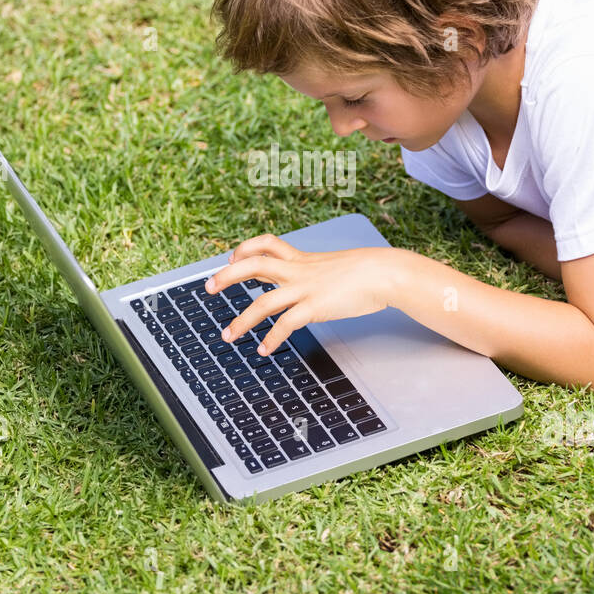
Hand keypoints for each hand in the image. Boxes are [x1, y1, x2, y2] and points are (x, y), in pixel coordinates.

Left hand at [205, 234, 396, 354]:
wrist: (385, 273)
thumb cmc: (366, 271)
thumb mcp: (334, 265)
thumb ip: (316, 272)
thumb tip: (310, 283)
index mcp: (302, 258)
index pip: (266, 244)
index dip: (244, 248)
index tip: (231, 258)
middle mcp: (298, 271)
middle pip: (252, 265)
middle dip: (226, 276)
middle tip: (208, 288)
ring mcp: (305, 288)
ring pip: (262, 302)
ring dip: (241, 321)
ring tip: (228, 336)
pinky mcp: (315, 307)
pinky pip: (285, 324)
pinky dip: (271, 339)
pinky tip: (265, 350)